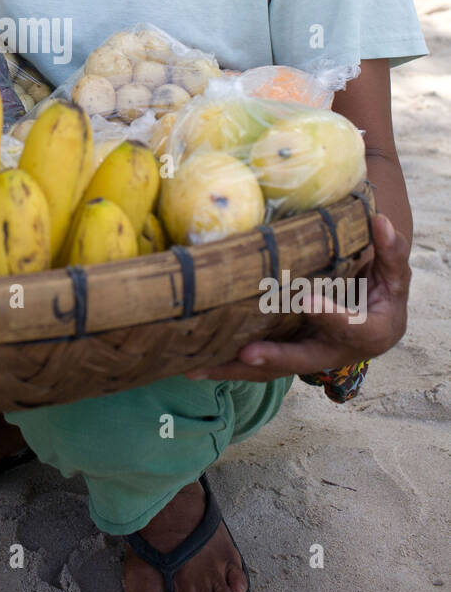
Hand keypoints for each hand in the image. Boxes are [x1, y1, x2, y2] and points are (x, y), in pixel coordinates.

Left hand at [185, 213, 409, 382]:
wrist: (379, 320)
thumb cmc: (385, 290)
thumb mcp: (395, 272)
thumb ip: (391, 251)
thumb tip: (382, 221)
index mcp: (370, 334)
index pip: (349, 326)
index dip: (329, 315)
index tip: (306, 300)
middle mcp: (336, 354)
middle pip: (303, 360)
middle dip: (274, 357)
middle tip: (246, 353)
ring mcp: (309, 359)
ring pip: (273, 370)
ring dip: (237, 370)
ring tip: (199, 368)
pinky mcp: (288, 356)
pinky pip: (259, 366)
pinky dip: (230, 366)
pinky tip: (196, 364)